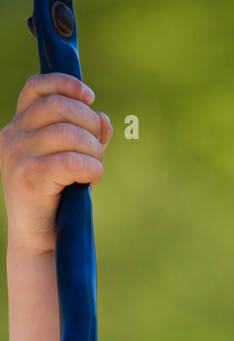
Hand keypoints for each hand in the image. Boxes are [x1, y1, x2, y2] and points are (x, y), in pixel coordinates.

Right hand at [0, 72, 111, 257]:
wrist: (40, 243)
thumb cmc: (57, 202)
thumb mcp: (71, 163)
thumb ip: (85, 138)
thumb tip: (103, 117)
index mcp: (18, 127)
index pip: (36, 88)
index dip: (65, 85)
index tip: (90, 97)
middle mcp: (12, 136)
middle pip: (59, 107)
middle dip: (89, 123)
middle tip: (98, 149)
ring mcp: (17, 155)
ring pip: (68, 133)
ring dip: (93, 149)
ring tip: (96, 166)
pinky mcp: (29, 177)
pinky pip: (70, 160)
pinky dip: (90, 167)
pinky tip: (92, 178)